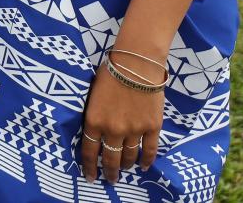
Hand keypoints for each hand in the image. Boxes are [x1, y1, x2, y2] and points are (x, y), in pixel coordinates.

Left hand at [78, 58, 162, 181]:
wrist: (136, 63)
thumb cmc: (111, 72)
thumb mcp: (92, 93)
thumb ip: (93, 113)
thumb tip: (93, 129)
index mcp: (94, 120)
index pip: (89, 151)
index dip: (90, 166)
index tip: (91, 176)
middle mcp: (113, 129)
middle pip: (110, 158)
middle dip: (109, 171)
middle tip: (110, 178)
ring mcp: (134, 130)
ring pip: (129, 156)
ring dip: (126, 165)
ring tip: (124, 170)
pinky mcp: (152, 127)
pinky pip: (149, 150)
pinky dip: (147, 160)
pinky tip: (143, 166)